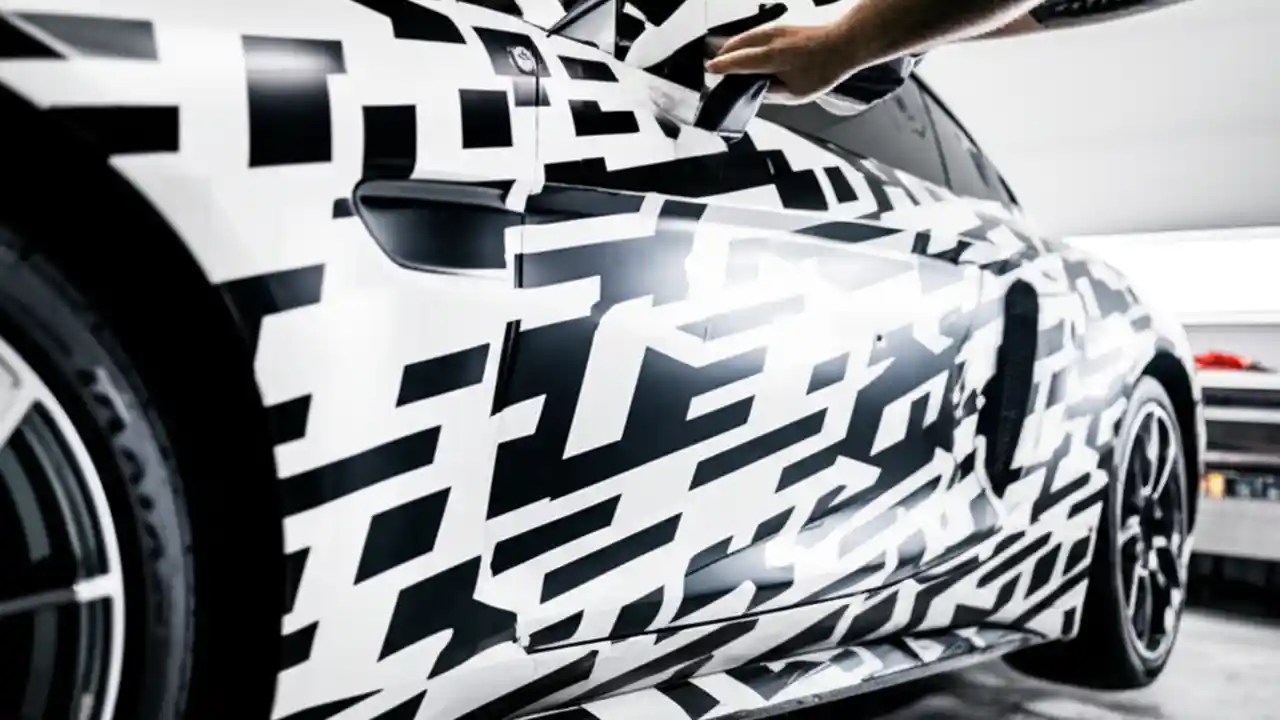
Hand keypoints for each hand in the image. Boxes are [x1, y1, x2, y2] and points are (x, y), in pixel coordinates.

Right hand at [705, 24, 851, 103]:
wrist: (844, 44)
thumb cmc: (824, 69)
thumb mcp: (796, 93)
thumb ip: (772, 93)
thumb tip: (756, 91)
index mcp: (772, 58)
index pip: (738, 61)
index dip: (722, 67)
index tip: (709, 70)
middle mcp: (770, 40)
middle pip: (737, 46)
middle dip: (724, 56)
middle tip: (714, 68)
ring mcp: (775, 31)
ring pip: (744, 37)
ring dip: (733, 47)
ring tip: (725, 59)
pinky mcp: (781, 27)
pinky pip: (754, 34)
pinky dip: (744, 42)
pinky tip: (745, 49)